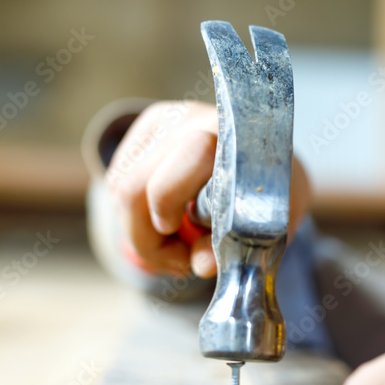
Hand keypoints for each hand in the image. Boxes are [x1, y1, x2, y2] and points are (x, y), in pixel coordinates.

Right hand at [105, 101, 311, 277]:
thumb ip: (235, 248)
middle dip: (147, 239)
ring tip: (177, 251)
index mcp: (235, 139)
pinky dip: (134, 220)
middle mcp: (194, 120)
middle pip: (135, 185)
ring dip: (141, 235)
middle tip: (179, 261)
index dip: (172, 204)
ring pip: (120, 189)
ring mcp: (163, 121)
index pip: (192, 156)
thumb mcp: (263, 229)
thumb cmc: (266, 200)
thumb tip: (200, 265)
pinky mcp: (144, 130)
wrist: (267, 161)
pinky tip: (166, 228)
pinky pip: (116, 183)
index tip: (187, 244)